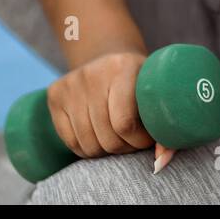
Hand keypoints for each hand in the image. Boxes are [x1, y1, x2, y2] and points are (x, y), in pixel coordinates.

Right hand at [46, 49, 175, 170]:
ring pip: (88, 144)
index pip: (124, 123)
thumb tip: (160, 162)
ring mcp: (70, 84)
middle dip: (125, 147)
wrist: (108, 56)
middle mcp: (93, 74)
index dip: (139, 141)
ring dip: (106, 151)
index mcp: (123, 67)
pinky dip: (88, 149)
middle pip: (107, 137)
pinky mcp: (54, 95)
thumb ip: (165, 127)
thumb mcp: (156, 93)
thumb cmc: (140, 81)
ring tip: (118, 139)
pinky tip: (100, 137)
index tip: (147, 139)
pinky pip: (71, 142)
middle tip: (133, 140)